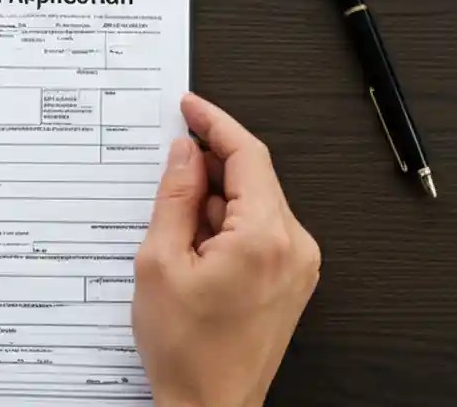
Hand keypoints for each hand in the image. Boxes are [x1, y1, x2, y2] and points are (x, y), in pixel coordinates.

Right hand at [133, 94, 320, 406]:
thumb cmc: (186, 350)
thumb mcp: (160, 262)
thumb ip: (174, 198)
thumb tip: (184, 153)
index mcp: (264, 237)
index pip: (247, 155)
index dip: (215, 123)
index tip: (190, 106)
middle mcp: (292, 247)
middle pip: (252, 178)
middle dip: (207, 167)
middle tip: (164, 169)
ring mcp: (297, 265)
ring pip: (253, 205)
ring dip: (213, 201)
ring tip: (171, 234)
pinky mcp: (290, 280)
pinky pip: (258, 231)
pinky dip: (225, 226)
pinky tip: (191, 246)